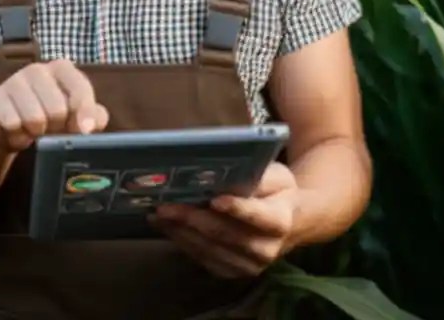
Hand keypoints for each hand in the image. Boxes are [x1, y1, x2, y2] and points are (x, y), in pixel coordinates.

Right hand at [0, 58, 108, 150]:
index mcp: (62, 69)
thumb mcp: (79, 116)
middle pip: (57, 109)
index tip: (84, 131)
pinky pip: (13, 124)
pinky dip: (19, 135)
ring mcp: (14, 81)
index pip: (80, 89)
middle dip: (58, 127)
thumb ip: (94, 117)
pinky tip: (20, 131)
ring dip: (38, 133)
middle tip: (54, 129)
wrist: (15, 126)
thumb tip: (89, 125)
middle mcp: (38, 70)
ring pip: (34, 119)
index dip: (84, 114)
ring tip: (37, 130)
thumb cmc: (53, 118)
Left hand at [147, 162, 298, 277]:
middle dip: (194, 219)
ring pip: (209, 249)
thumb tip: (224, 171)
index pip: (259, 217)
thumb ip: (255, 175)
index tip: (215, 199)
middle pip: (226, 234)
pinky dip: (181, 241)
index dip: (237, 209)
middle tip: (166, 206)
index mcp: (280, 221)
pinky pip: (202, 258)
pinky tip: (165, 227)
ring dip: (180, 231)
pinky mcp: (230, 273)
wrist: (286, 224)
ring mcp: (247, 266)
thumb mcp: (275, 176)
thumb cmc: (275, 192)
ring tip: (157, 214)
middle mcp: (266, 250)